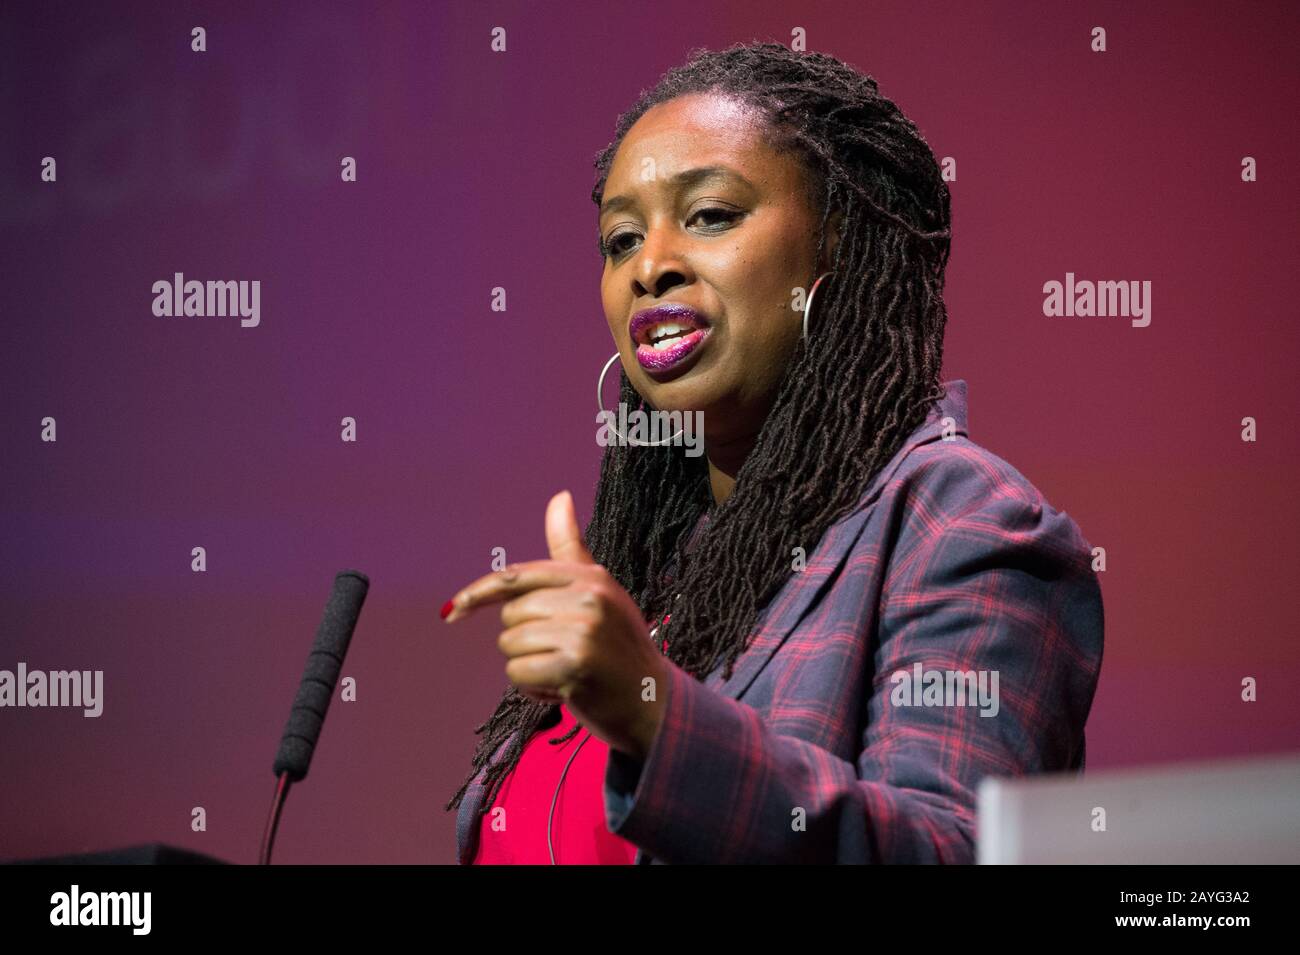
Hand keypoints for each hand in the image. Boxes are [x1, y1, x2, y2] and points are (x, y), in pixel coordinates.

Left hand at [442, 490, 667, 760]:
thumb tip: (559, 496)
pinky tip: (561, 689)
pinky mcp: (574, 667)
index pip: (518, 577)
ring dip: (528, 665)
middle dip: (524, 639)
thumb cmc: (617, 646)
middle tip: (560, 652)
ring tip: (564, 669)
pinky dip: (531, 687)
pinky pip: (518, 673)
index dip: (480, 593)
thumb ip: (570, 548)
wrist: (652, 702)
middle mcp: (589, 598)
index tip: (454, 609)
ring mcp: (583, 632)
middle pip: (511, 615)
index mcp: (591, 576)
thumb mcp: (600, 591)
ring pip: (511, 645)